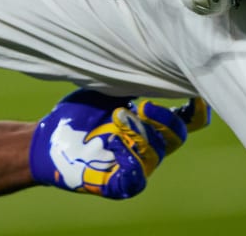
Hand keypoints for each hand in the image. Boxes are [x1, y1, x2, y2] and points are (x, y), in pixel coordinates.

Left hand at [30, 89, 210, 199]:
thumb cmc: (79, 114)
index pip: (188, 121)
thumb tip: (160, 61)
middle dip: (165, 119)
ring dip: (141, 134)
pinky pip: (136, 179)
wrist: (48, 137)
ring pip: (157, 155)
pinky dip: (131, 160)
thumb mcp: (108, 90)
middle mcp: (148, 146)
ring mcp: (134, 167)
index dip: (198, 109)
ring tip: (118, 119)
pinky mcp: (117, 185)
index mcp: (151, 125)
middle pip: (179, 136)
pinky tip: (115, 143)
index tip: (194, 93)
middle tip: (143, 105)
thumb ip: (134, 81)